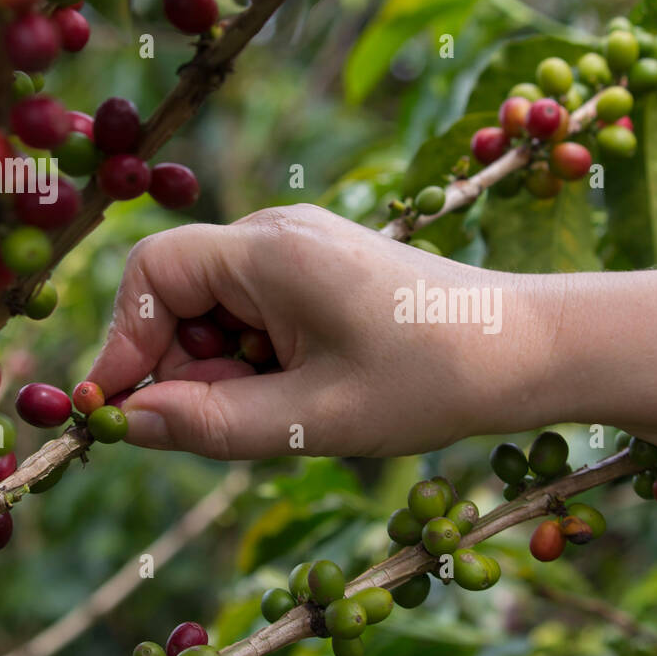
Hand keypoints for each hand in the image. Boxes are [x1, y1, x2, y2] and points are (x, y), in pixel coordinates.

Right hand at [86, 204, 555, 458]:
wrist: (529, 349)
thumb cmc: (433, 379)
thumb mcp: (316, 417)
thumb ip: (212, 424)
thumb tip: (130, 422)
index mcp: (271, 250)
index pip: (153, 273)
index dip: (127, 341)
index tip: (126, 411)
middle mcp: (280, 231)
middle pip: (184, 295)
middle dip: (192, 366)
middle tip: (245, 422)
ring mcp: (305, 245)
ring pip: (222, 310)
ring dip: (233, 368)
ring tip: (299, 407)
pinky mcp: (325, 266)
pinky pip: (261, 310)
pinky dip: (265, 356)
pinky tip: (316, 388)